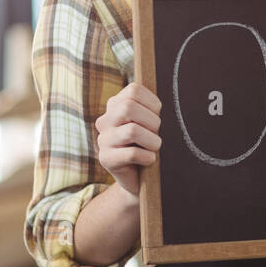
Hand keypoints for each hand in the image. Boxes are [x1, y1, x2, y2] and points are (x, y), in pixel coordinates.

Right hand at [94, 82, 162, 196]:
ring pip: (131, 131)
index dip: (152, 103)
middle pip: (129, 108)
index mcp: (114, 106)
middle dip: (152, 122)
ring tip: (154, 148)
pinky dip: (148, 157)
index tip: (156, 117)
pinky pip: (132, 153)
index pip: (133, 90)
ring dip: (152, 141)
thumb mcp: (149, 122)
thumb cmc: (147, 145)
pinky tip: (149, 160)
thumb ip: (150, 106)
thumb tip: (162, 87)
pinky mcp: (106, 159)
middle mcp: (105, 121)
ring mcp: (103, 140)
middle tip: (156, 134)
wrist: (138, 179)